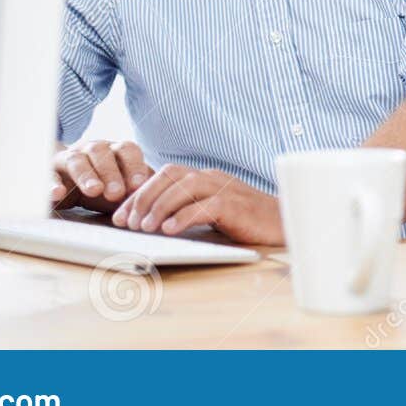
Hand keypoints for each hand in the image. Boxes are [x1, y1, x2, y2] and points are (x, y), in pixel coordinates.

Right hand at [51, 138, 150, 212]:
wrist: (64, 180)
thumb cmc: (101, 183)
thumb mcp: (121, 186)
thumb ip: (138, 189)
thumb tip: (160, 196)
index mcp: (114, 151)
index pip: (127, 150)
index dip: (134, 166)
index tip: (138, 186)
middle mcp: (92, 149)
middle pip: (102, 153)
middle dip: (111, 172)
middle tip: (117, 193)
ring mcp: (69, 158)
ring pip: (77, 160)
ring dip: (86, 175)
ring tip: (94, 190)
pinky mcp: (49, 172)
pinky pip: (49, 175)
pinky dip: (52, 183)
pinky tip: (58, 193)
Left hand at [112, 164, 283, 245]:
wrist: (285, 224)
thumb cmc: (249, 222)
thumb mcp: (214, 212)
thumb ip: (189, 209)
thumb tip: (153, 224)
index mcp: (206, 177)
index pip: (165, 175)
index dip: (139, 193)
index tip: (120, 216)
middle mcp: (213, 177)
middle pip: (170, 175)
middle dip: (143, 197)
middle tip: (127, 222)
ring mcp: (226, 189)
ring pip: (184, 187)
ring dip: (159, 206)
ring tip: (143, 227)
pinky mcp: (236, 205)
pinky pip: (205, 206)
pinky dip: (183, 217)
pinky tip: (168, 230)